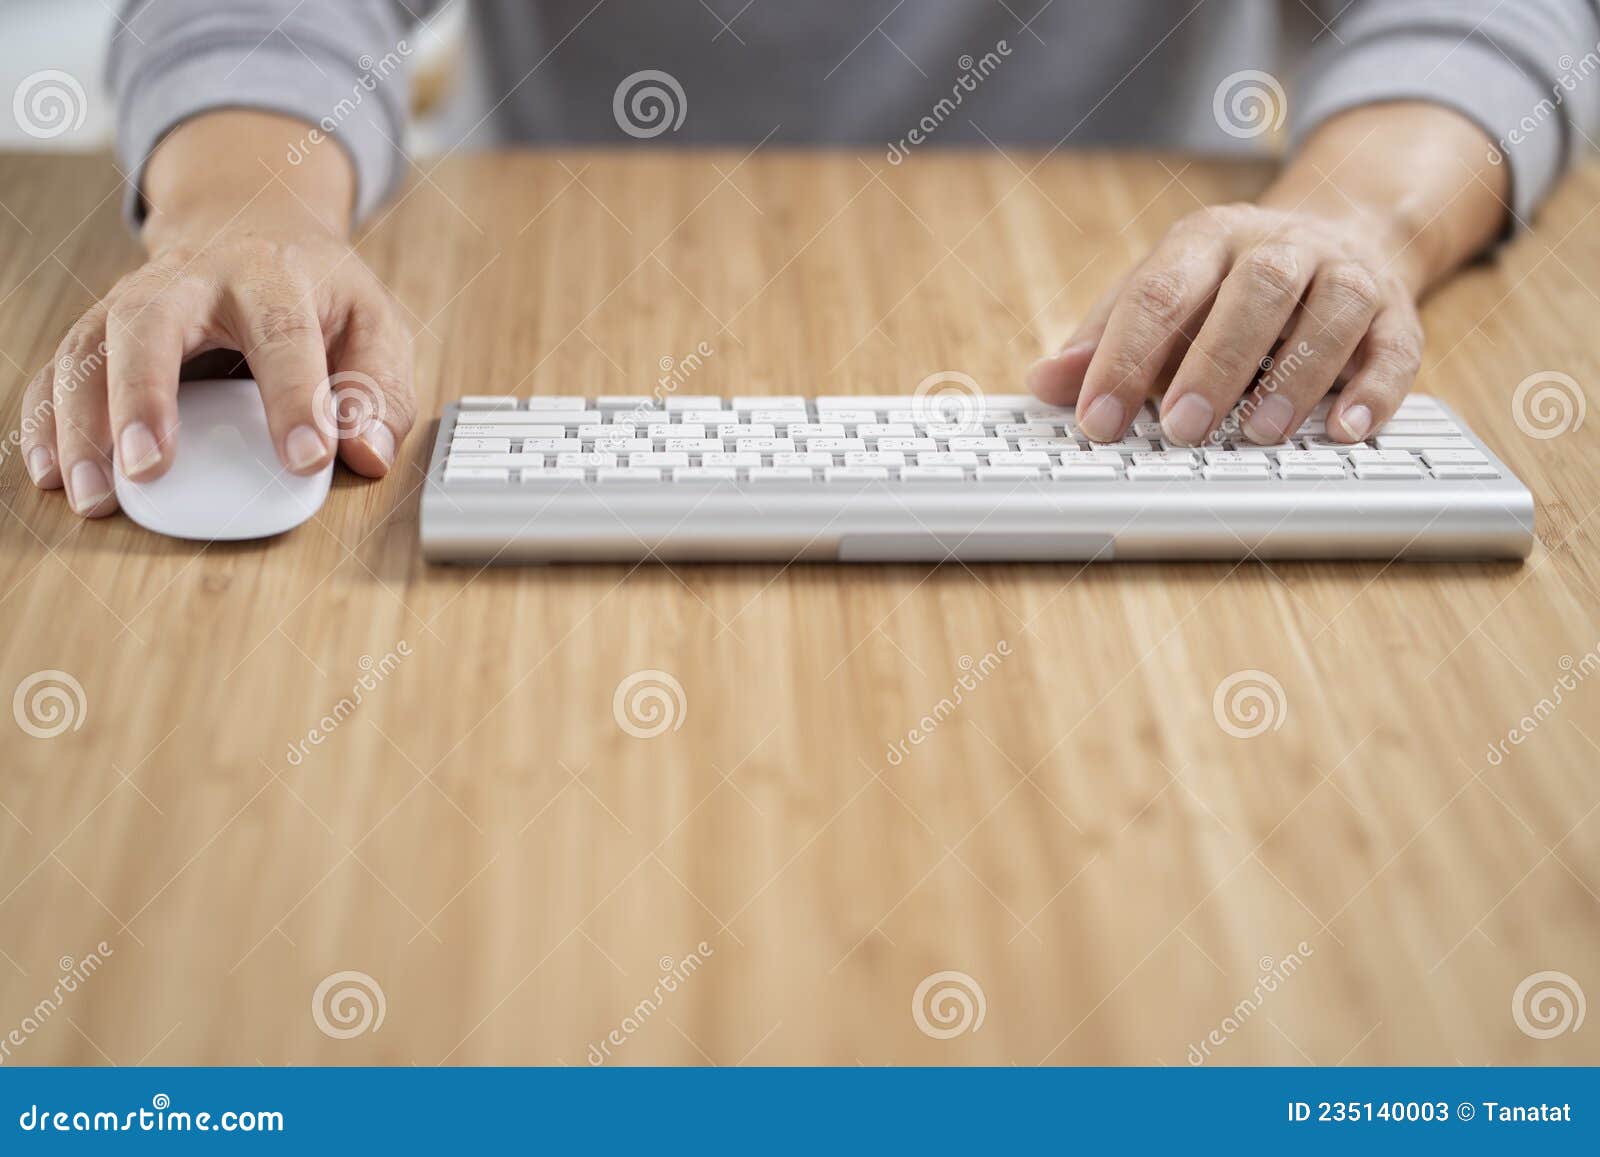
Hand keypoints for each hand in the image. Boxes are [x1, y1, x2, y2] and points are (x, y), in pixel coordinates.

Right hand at [17, 109, 414, 517]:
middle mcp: (192, 280)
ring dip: (81, 425)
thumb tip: (366, 453)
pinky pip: (60, 369)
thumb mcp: (373, 326)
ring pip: (90, 349)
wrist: (254, 225)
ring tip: (93, 494)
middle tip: (147, 468)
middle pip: (149, 323)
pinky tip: (51, 472)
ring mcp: (135, 299)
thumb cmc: (319, 292)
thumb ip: (378, 391)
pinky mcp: (102, 329)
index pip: (284, 335)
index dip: (296, 397)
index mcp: (272, 277)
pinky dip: (46, 420)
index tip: (306, 459)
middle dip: (143, 396)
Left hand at [1025, 201, 1422, 446]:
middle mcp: (1280, 246)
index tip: (1098, 419)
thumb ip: (1103, 342)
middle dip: (1214, 363)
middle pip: (1253, 291)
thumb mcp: (1161, 299)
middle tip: (1182, 429)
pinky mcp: (1397, 312)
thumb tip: (1044, 383)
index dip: (1126, 359)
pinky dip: (1373, 390)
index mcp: (1208, 240)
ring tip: (1258, 435)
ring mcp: (1345, 274)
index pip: (1161, 293)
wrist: (1343, 233)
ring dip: (1294, 377)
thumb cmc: (1227, 286)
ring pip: (1331, 310)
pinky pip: (1394, 348)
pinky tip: (1344, 430)